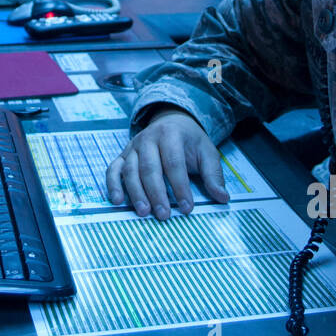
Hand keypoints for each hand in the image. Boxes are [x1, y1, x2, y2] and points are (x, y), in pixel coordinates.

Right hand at [106, 109, 228, 219]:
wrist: (172, 121)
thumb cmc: (190, 141)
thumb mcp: (207, 152)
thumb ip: (213, 175)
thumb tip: (222, 198)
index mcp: (171, 135)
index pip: (174, 163)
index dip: (180, 186)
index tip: (187, 207)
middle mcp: (148, 139)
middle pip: (150, 168)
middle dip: (156, 193)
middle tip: (163, 215)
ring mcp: (133, 147)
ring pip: (130, 170)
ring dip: (136, 192)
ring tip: (144, 212)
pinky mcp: (123, 155)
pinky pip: (113, 169)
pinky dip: (113, 185)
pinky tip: (118, 201)